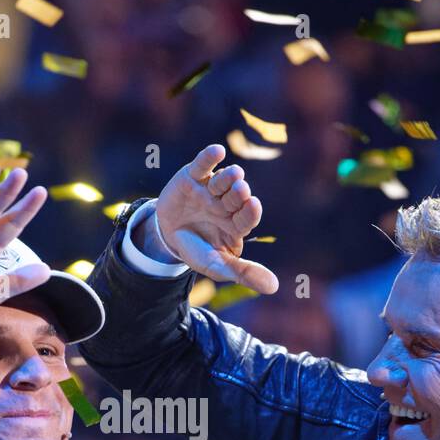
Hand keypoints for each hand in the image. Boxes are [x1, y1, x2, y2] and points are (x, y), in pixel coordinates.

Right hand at [144, 144, 278, 293]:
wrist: (165, 237)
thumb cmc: (196, 251)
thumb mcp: (216, 266)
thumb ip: (244, 273)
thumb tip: (274, 288)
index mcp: (236, 224)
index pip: (248, 217)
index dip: (251, 211)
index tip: (253, 205)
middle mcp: (226, 204)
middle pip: (236, 196)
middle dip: (238, 193)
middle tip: (240, 190)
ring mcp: (210, 189)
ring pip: (223, 180)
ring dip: (228, 177)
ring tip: (232, 175)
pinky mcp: (192, 177)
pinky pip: (202, 164)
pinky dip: (209, 157)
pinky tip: (217, 151)